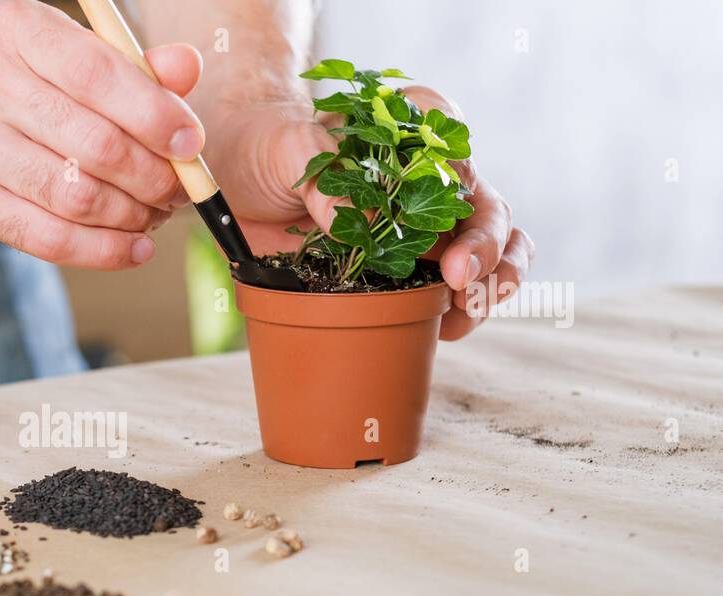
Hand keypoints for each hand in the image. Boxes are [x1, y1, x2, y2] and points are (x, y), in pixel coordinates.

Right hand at [0, 0, 203, 268]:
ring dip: (129, 216)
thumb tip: (187, 71)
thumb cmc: (18, 83)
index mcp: (18, 30)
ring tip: (153, 216)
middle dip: (151, 176)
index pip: (96, 74)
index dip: (153, 114)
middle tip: (177, 191)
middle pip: (92, 144)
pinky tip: (133, 248)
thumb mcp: (68, 55)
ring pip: (73, 196)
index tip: (190, 144)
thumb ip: (132, 67)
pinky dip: (100, 251)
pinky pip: (46, 238)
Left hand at [211, 91, 533, 339]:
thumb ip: (321, 173)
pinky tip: (448, 326)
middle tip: (459, 278)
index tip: (447, 199)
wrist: (244, 180)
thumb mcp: (284, 150)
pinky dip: (465, 307)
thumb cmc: (267, 148)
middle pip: (485, 203)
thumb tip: (361, 217)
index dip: (456, 171)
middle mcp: (430, 175)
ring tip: (466, 309)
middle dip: (485, 243)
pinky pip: (457, 284)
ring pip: (490, 246)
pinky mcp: (412, 262)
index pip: (451, 138)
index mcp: (408, 127)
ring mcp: (427, 221)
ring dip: (492, 280)